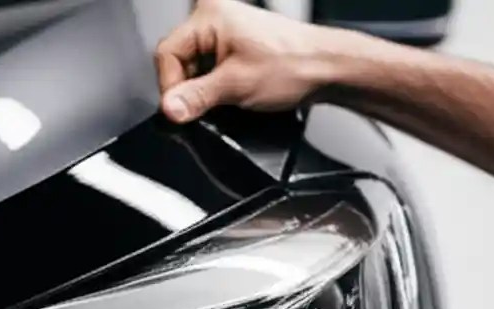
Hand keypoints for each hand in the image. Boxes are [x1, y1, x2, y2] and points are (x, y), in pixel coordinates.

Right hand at [155, 0, 357, 122]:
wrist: (327, 68)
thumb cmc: (294, 64)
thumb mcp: (236, 86)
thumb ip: (196, 97)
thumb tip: (169, 108)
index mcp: (209, 15)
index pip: (167, 55)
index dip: (173, 87)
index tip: (182, 109)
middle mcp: (213, 16)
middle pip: (177, 61)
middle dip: (190, 88)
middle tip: (211, 103)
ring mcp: (223, 30)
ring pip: (192, 68)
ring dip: (204, 89)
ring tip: (229, 95)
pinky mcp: (232, 45)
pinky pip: (207, 68)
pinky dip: (215, 86)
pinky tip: (233, 92)